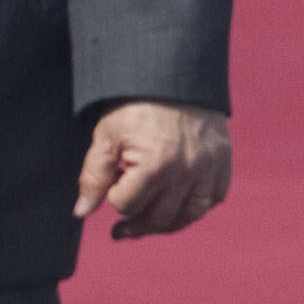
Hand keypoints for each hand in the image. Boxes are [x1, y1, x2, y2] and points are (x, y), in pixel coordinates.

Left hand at [77, 101, 233, 239]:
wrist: (173, 73)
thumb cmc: (134, 104)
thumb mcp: (106, 136)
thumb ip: (93, 177)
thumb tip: (81, 213)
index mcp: (155, 164)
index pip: (126, 205)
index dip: (113, 198)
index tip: (112, 182)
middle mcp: (187, 171)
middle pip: (159, 218)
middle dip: (135, 225)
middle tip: (121, 230)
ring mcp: (209, 167)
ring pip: (189, 215)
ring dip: (166, 225)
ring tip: (147, 224)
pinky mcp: (222, 160)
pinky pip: (213, 198)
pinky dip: (196, 206)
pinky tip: (178, 205)